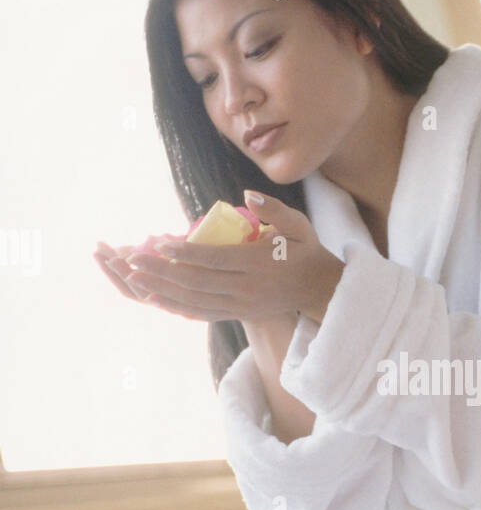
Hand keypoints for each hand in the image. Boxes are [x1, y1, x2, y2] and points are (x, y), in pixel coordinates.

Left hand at [92, 193, 344, 324]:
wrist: (319, 289)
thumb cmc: (305, 250)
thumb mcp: (297, 224)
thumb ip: (274, 208)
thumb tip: (246, 195)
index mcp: (256, 264)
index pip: (213, 259)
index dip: (184, 252)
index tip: (158, 242)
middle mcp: (245, 288)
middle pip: (196, 281)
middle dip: (161, 270)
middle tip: (131, 259)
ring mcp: (240, 305)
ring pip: (194, 300)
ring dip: (161, 290)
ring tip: (133, 278)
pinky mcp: (237, 314)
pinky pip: (201, 313)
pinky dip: (176, 307)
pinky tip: (154, 299)